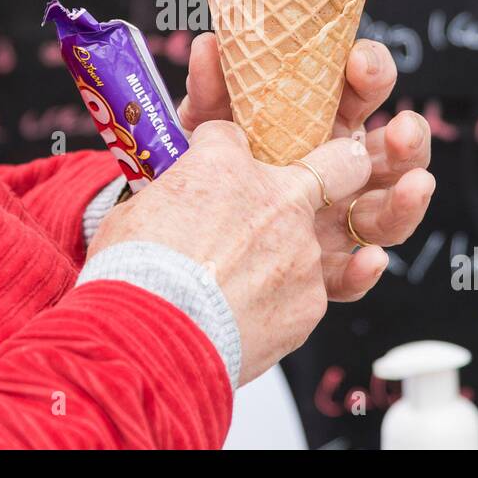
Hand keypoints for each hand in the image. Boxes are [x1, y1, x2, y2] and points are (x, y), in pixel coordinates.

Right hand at [89, 121, 369, 385]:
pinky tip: (244, 319)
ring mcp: (302, 251)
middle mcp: (276, 198)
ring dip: (285, 258)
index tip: (210, 173)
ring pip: (310, 242)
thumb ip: (173, 198)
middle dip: (344, 164)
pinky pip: (302, 294)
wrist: (149, 340)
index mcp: (223, 166)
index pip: (232, 137)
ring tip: (239, 291)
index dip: (219, 155)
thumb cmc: (133, 275)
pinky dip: (279, 304)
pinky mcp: (311, 301)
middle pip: (336, 164)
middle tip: (343, 170)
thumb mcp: (135, 214)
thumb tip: (172, 203)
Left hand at [178, 33, 433, 301]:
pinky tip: (371, 261)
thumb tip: (210, 46)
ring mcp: (336, 222)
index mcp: (322, 123)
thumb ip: (212, 92)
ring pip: (385, 214)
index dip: (369, 72)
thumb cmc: (202, 171)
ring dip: (405, 199)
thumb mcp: (205, 127)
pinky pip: (350, 275)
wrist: (179, 243)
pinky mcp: (320, 272)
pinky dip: (364, 271)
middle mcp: (340, 171)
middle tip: (403, 131)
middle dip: (407, 138)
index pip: (361, 90)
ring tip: (415, 186)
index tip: (359, 64)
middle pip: (391, 152)